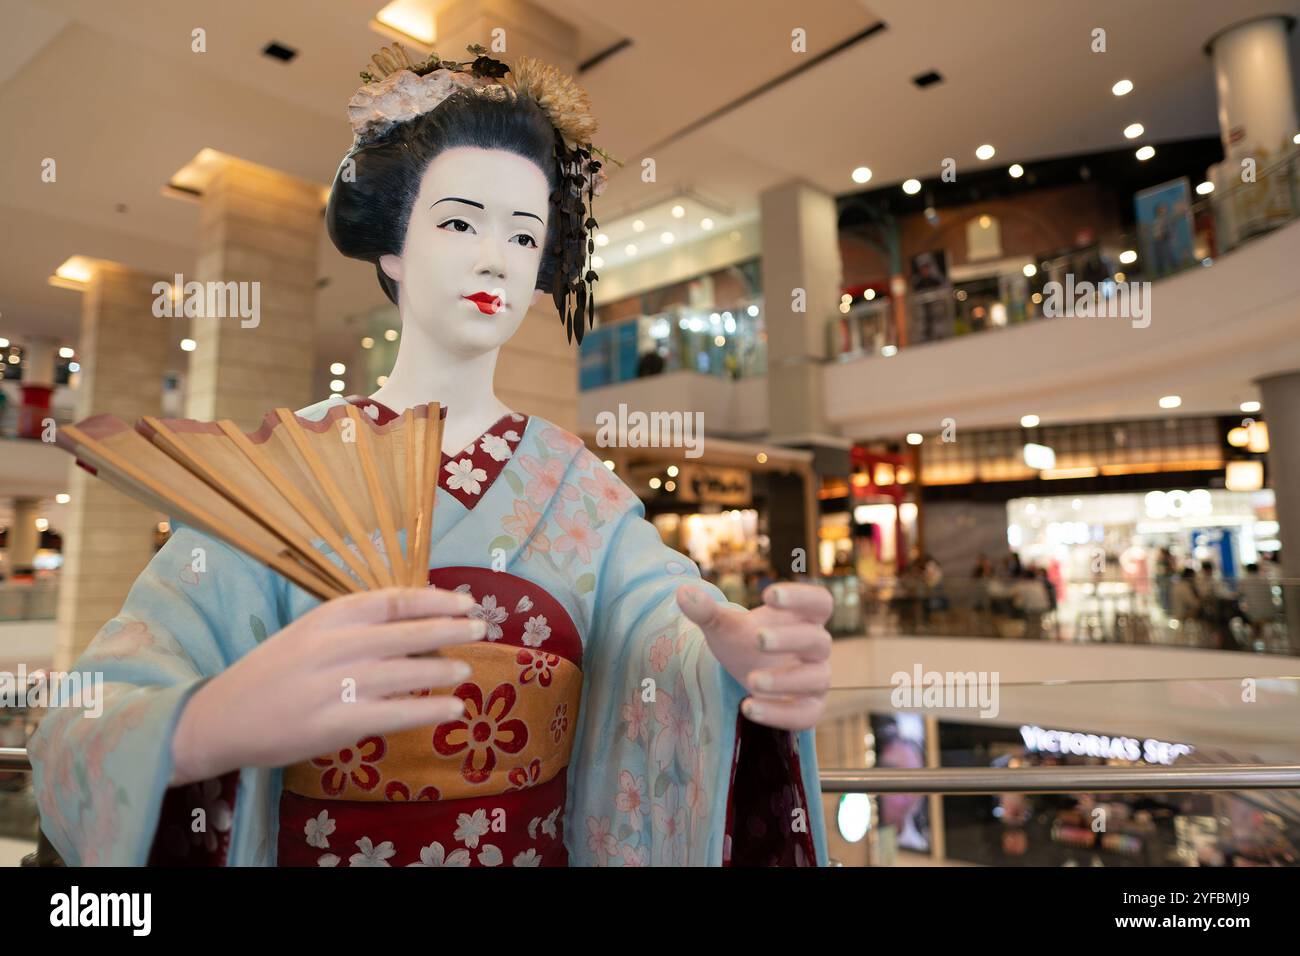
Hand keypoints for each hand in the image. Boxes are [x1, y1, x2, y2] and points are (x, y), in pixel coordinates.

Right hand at [171, 587, 484, 785]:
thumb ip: (353, 627)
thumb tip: (415, 620)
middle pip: (406, 633)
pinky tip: (453, 709)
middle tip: (481, 628)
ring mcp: (335, 686)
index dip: (434, 599)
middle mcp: (334, 646)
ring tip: (468, 670)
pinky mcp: (335, 724)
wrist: (219, 718)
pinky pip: (395, 714)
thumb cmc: (271, 673)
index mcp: (327, 618)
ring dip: (443, 669)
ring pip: (406, 673)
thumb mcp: (308, 635)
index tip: (464, 600)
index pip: (392, 600)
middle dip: (450, 629)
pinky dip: (429, 711)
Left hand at [676, 582, 831, 730]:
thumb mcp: (723, 626)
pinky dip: (779, 713)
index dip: (801, 596)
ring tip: (751, 680)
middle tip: (757, 638)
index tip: (769, 595)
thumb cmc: (744, 641)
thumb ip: (706, 611)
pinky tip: (748, 708)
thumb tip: (682, 593)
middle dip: (788, 639)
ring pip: (818, 677)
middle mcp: (816, 647)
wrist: (747, 672)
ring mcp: (817, 677)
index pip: (819, 601)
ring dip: (786, 679)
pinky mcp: (810, 707)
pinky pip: (806, 714)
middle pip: (818, 639)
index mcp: (804, 617)